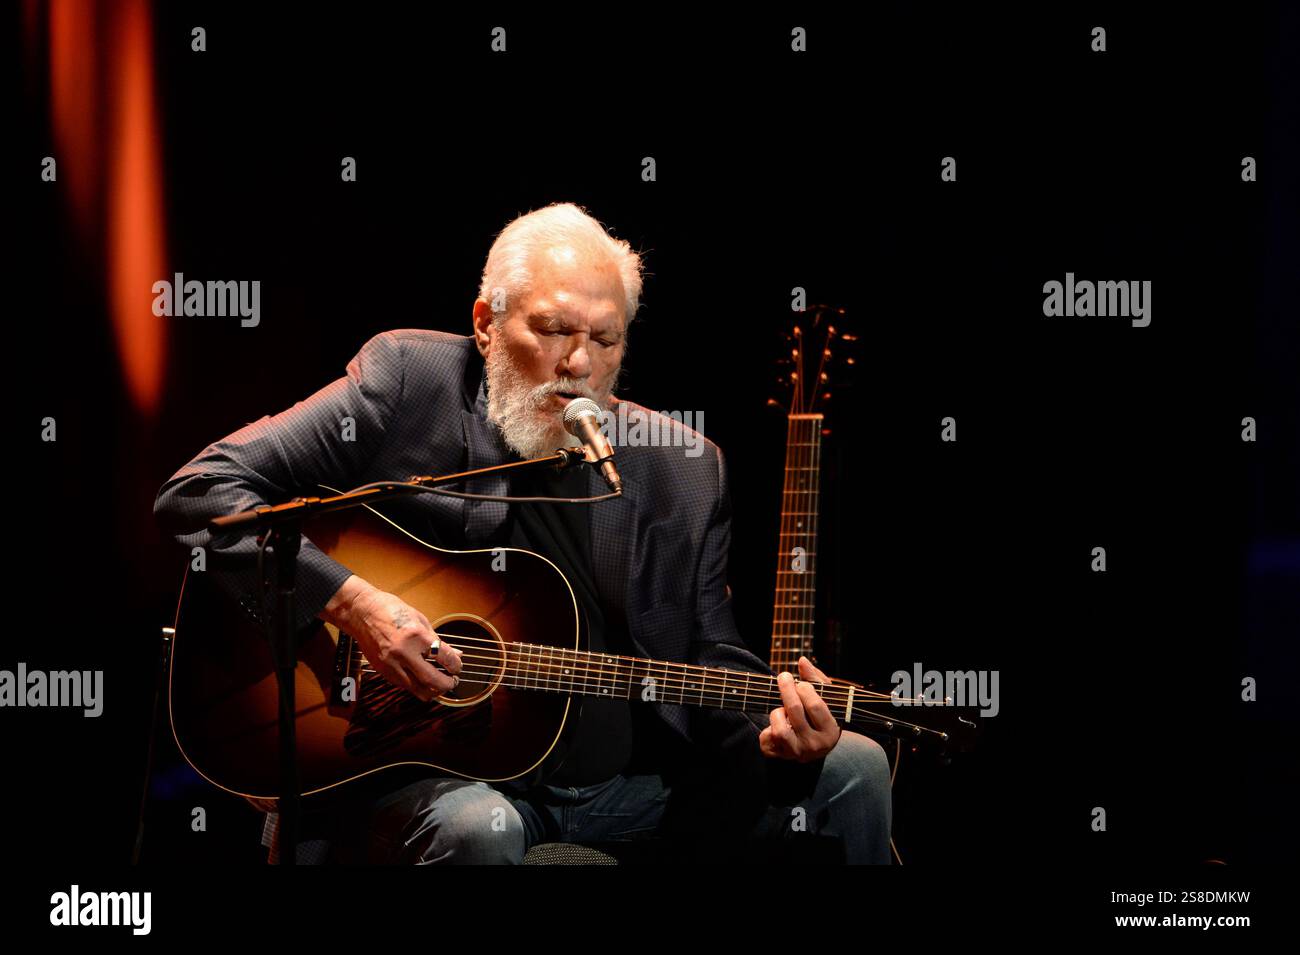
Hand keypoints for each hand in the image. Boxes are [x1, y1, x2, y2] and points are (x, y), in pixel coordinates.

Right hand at [321, 575, 461, 701]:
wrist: (362, 612)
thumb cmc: (391, 611)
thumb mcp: (420, 620)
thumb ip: (438, 640)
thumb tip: (456, 654)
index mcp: (416, 635)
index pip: (444, 658)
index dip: (456, 665)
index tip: (458, 667)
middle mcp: (403, 652)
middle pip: (431, 680)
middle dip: (447, 684)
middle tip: (453, 681)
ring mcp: (391, 663)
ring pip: (417, 688)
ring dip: (432, 691)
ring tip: (440, 686)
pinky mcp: (382, 670)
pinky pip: (404, 685)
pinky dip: (417, 687)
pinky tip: (423, 682)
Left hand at [758, 656, 841, 761]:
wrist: (813, 746)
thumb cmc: (820, 715)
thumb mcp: (825, 698)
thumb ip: (815, 679)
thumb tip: (802, 661)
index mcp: (830, 732)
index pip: (815, 705)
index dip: (804, 689)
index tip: (800, 683)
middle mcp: (815, 746)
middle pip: (794, 711)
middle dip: (786, 689)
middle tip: (783, 677)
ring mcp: (796, 753)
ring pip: (778, 729)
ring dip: (777, 713)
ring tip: (783, 710)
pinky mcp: (779, 756)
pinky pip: (765, 740)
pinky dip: (766, 730)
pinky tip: (776, 725)